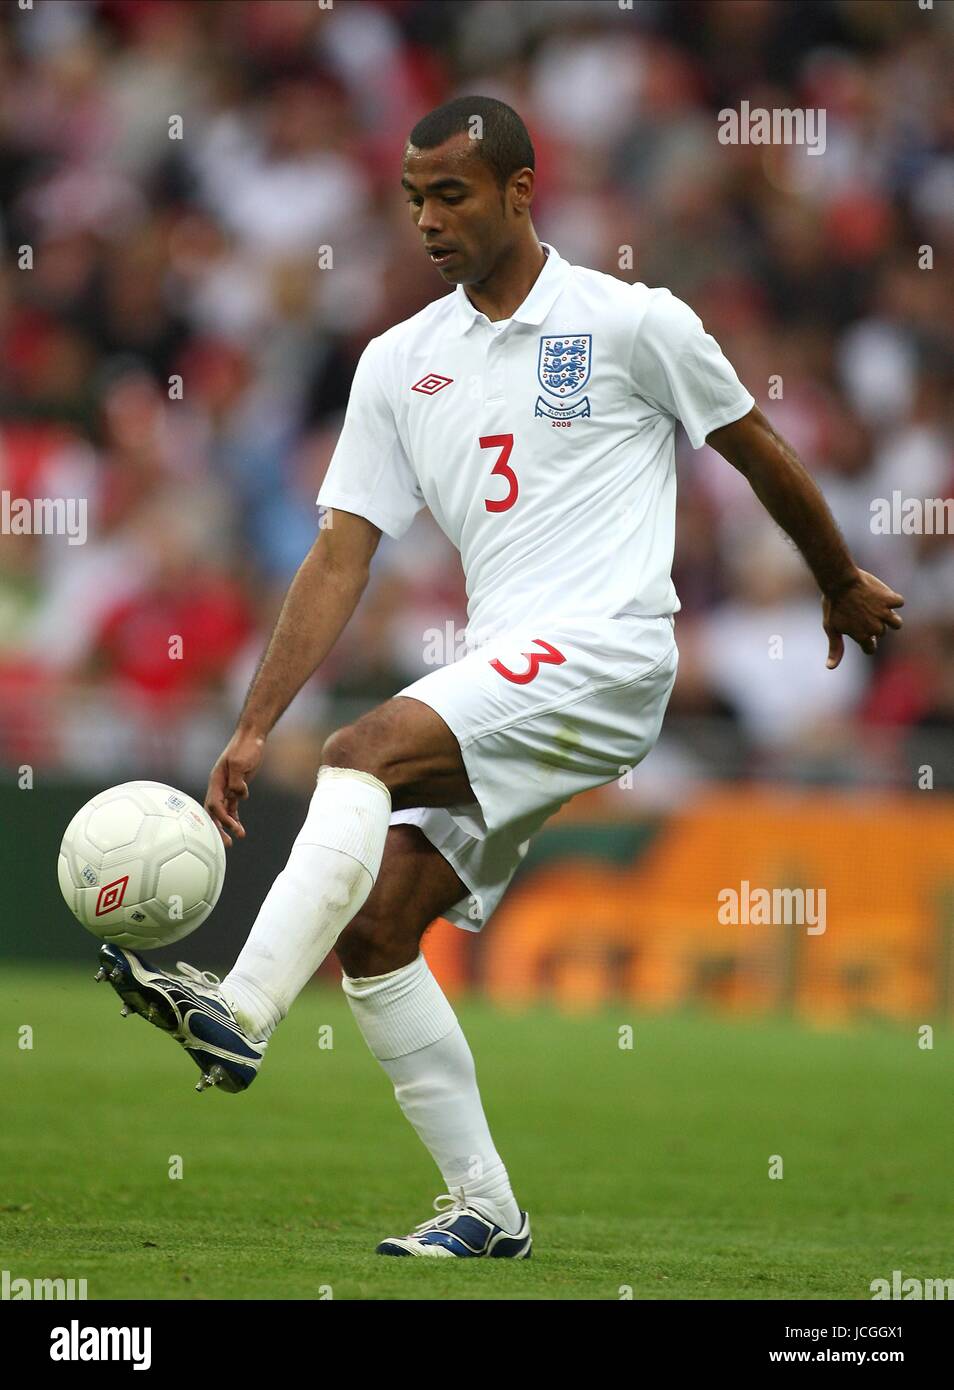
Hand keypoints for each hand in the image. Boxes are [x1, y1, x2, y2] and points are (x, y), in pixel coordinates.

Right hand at [205, 728, 265, 845]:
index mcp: (216, 780)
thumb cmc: (245, 747)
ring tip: (238, 838)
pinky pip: (232, 807)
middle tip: (227, 843)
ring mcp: (226, 787)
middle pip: (214, 812)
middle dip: (218, 828)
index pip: (214, 804)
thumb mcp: (240, 762)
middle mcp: (218, 785)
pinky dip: (234, 818)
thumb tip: (238, 795)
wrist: (252, 737)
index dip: (221, 818)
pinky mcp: (235, 787)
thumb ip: (237, 780)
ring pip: (223, 811)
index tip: (231, 827)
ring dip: (228, 825)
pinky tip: (240, 828)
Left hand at [823, 568, 903, 668]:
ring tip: (880, 610)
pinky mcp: (889, 599)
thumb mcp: (831, 628)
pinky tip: (883, 595)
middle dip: (875, 626)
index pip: (870, 648)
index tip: (861, 634)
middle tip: (862, 612)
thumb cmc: (833, 605)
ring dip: (890, 618)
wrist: (840, 582)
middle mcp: (876, 627)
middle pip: (881, 633)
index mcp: (862, 636)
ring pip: (896, 623)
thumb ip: (835, 648)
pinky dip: (894, 599)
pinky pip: (899, 602)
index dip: (866, 642)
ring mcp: (884, 613)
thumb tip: (830, 667)